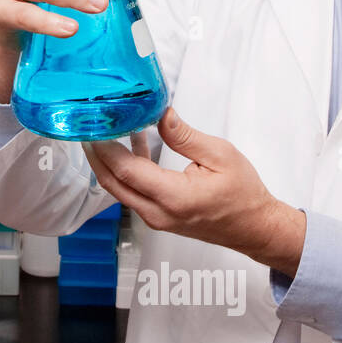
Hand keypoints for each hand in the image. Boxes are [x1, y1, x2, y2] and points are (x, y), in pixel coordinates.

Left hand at [82, 107, 306, 276]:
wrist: (253, 228)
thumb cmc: (243, 193)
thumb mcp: (220, 155)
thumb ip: (186, 136)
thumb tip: (161, 114)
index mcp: (175, 197)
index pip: (128, 172)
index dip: (107, 149)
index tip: (95, 127)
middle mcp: (159, 213)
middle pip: (113, 183)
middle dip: (96, 155)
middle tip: (88, 126)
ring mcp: (155, 218)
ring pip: (119, 189)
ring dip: (108, 162)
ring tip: (104, 131)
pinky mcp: (156, 216)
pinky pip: (131, 193)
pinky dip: (124, 170)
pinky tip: (132, 144)